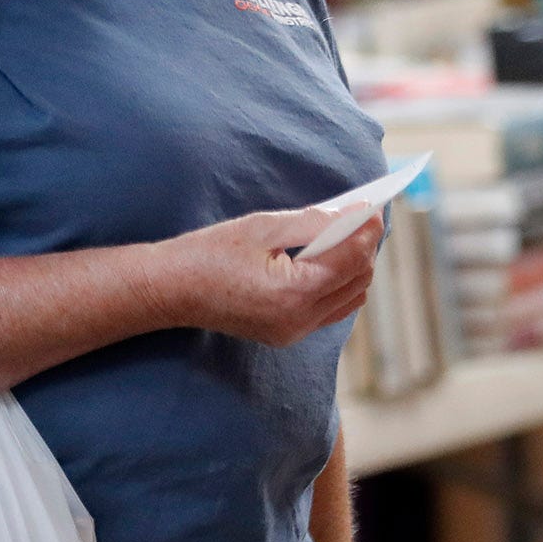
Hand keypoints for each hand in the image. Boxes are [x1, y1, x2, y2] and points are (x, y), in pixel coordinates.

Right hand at [145, 206, 384, 347]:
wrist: (168, 290)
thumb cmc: (209, 253)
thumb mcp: (263, 227)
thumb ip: (314, 222)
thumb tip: (353, 214)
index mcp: (293, 293)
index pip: (351, 259)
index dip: (366, 229)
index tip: (374, 206)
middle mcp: (299, 320)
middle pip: (358, 279)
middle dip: (363, 246)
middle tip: (360, 217)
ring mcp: (293, 332)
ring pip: (350, 297)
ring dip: (354, 266)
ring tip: (344, 236)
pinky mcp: (287, 335)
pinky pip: (331, 310)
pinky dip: (338, 284)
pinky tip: (327, 260)